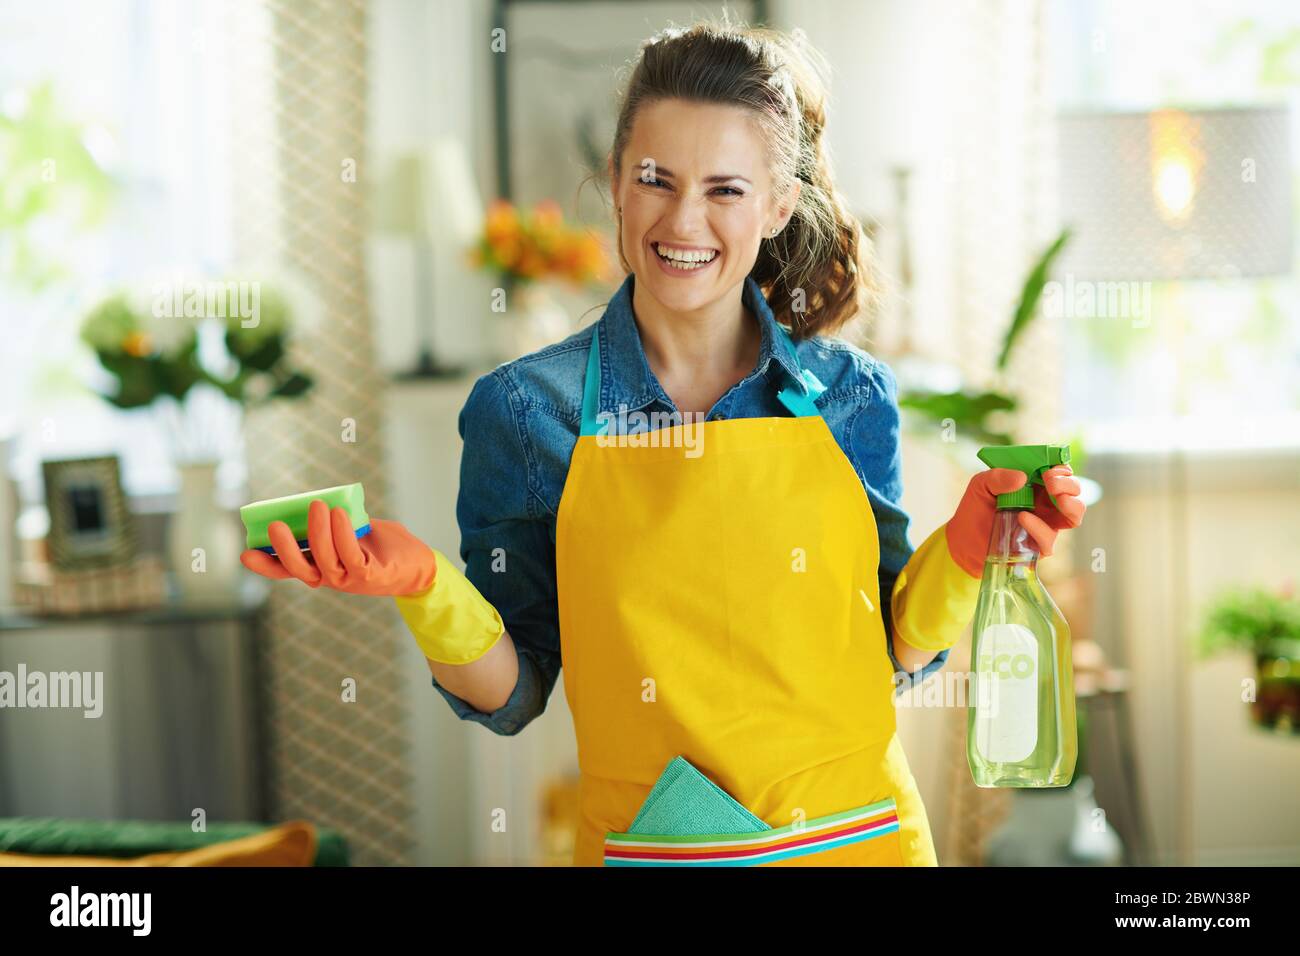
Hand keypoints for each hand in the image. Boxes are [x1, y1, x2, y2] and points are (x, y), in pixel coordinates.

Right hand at [239, 498, 437, 595]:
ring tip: (318, 505)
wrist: (418, 562)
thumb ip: (330, 523)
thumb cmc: (380, 545)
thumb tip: (312, 503)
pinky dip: (342, 534)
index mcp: (320, 566)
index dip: (266, 564)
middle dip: (285, 549)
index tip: (246, 553)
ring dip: (318, 532)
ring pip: (324, 561)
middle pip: (299, 569)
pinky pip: (350, 555)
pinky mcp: (369, 576)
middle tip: (274, 525)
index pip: (287, 569)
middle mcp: (330, 577)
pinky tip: (339, 513)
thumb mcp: (350, 529)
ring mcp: (349, 580)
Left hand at [945, 464, 1085, 576]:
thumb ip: (997, 476)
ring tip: (1056, 496)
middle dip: (1068, 484)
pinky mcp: (1039, 545)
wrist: (963, 540)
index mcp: (1036, 484)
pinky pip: (1049, 539)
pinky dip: (1039, 527)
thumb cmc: (976, 508)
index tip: (1051, 467)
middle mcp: (1046, 503)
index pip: (1061, 472)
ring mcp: (1045, 524)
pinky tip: (1022, 517)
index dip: (1062, 468)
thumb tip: (1022, 477)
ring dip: (1071, 505)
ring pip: (1074, 515)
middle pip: (1074, 491)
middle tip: (1050, 481)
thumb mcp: (980, 485)